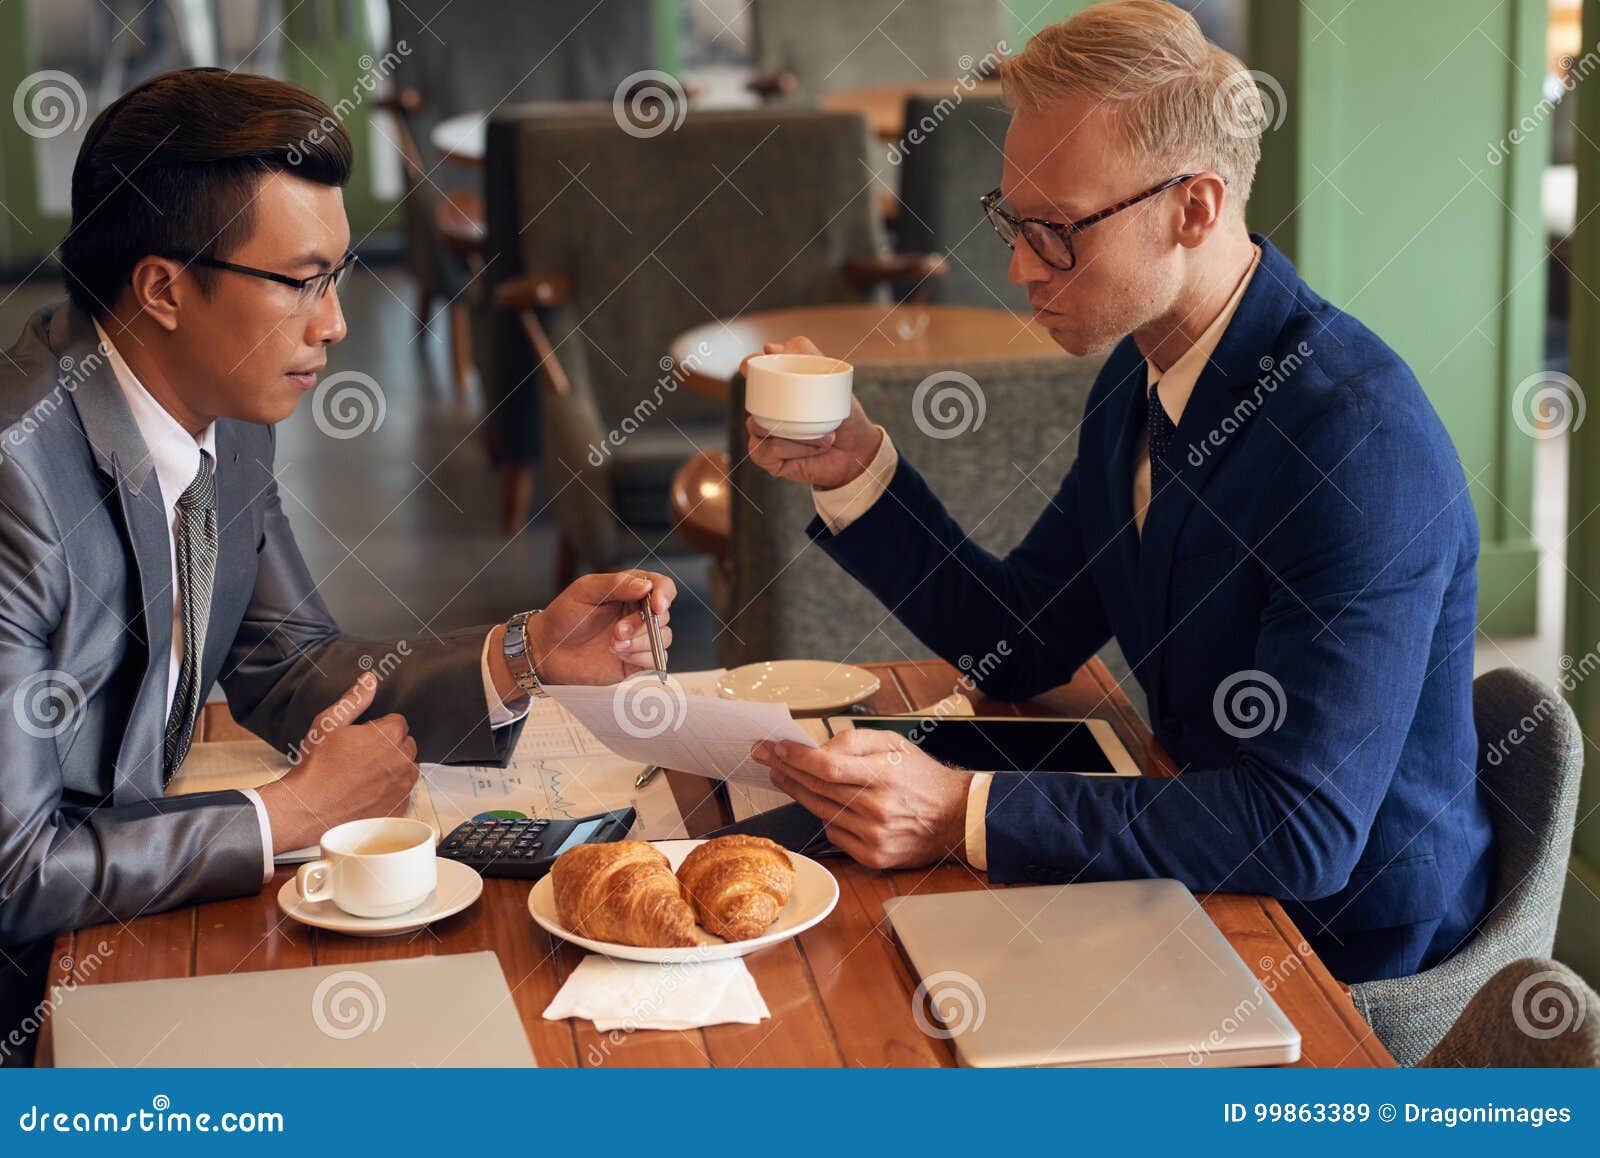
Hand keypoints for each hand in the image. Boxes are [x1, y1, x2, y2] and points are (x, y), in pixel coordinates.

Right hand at [255, 672, 419, 854]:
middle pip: (406, 745)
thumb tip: (370, 679)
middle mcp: (402, 760)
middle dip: (389, 747)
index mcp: (389, 736)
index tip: (361, 739)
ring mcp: (402, 787)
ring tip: (363, 776)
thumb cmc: (315, 767)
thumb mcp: (329, 724)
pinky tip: (367, 794)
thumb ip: (354, 699)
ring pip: (407, 769)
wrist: (306, 810)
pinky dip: (390, 792)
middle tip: (360, 757)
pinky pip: (403, 793)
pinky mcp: (398, 808)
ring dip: (392, 769)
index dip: (378, 728)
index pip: (398, 722)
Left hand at [521, 569, 676, 686]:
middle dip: (642, 624)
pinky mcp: (636, 661)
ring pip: (663, 638)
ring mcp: (638, 637)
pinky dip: (641, 658)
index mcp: (630, 590)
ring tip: (613, 644)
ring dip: (640, 642)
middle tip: (617, 631)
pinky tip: (620, 656)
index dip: (665, 594)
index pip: (662, 586)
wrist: (548, 650)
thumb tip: (646, 585)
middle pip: (664, 615)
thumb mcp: (585, 591)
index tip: (657, 606)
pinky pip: (655, 660)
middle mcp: (638, 613)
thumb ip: (617, 584)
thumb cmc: (564, 616)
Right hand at [742, 338, 883, 490]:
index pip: (754, 372)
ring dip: (799, 433)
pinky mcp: (766, 458)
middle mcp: (766, 410)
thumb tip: (770, 347)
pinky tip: (814, 450)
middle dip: (777, 407)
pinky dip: (795, 449)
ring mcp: (763, 435)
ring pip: (762, 427)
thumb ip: (807, 355)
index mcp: (778, 389)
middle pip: (753, 403)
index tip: (752, 366)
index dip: (749, 366)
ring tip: (826, 436)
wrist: (856, 452)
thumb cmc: (841, 415)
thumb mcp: (832, 381)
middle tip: (806, 414)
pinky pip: (770, 449)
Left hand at [750, 727, 969, 868]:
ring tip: (782, 775)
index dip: (797, 757)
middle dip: (786, 769)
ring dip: (796, 792)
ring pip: (820, 812)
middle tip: (765, 756)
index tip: (777, 746)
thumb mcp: (895, 743)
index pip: (827, 767)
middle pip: (817, 789)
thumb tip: (818, 748)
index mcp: (883, 775)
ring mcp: (874, 836)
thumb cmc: (921, 777)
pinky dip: (825, 818)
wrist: (954, 816)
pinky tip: (822, 804)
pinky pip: (834, 834)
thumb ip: (855, 740)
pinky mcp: (873, 857)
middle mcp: (877, 808)